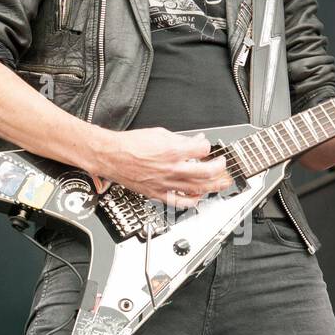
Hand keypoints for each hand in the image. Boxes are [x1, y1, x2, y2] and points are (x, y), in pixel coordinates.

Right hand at [95, 127, 233, 208]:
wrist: (112, 156)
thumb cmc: (131, 144)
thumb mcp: (159, 133)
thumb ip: (180, 139)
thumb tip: (194, 141)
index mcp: (173, 150)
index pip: (202, 149)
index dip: (207, 146)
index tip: (206, 147)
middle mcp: (172, 168)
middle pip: (206, 172)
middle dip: (219, 168)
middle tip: (222, 165)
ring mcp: (166, 183)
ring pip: (197, 188)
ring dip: (212, 186)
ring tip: (220, 184)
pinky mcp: (158, 193)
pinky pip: (179, 201)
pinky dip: (192, 201)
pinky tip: (199, 198)